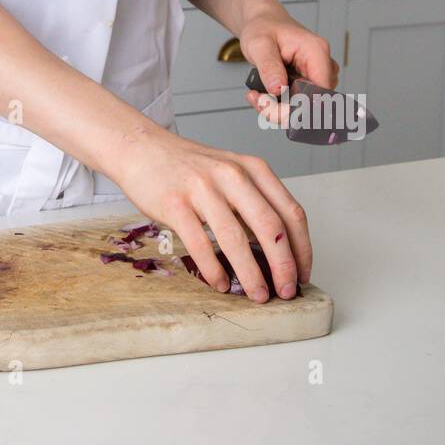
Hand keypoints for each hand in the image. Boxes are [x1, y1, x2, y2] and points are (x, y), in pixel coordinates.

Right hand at [111, 120, 311, 301]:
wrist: (142, 148)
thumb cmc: (189, 167)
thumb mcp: (231, 173)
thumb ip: (253, 203)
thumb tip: (277, 253)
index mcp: (252, 168)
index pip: (291, 212)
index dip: (302, 248)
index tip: (303, 274)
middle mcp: (232, 175)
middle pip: (271, 227)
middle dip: (284, 266)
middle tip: (287, 292)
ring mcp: (202, 188)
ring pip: (236, 239)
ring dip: (251, 274)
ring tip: (258, 295)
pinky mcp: (175, 202)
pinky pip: (200, 244)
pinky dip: (214, 270)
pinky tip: (220, 284)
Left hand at [240, 10, 338, 129]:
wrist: (261, 22)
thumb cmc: (262, 27)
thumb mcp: (259, 44)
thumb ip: (269, 67)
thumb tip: (278, 89)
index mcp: (316, 51)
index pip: (321, 90)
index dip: (301, 105)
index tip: (275, 108)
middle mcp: (321, 64)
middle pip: (314, 102)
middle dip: (284, 109)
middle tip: (260, 101)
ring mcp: (315, 74)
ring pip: (305, 106)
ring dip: (279, 108)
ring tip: (258, 95)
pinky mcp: (307, 82)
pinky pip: (297, 102)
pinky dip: (278, 104)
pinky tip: (262, 94)